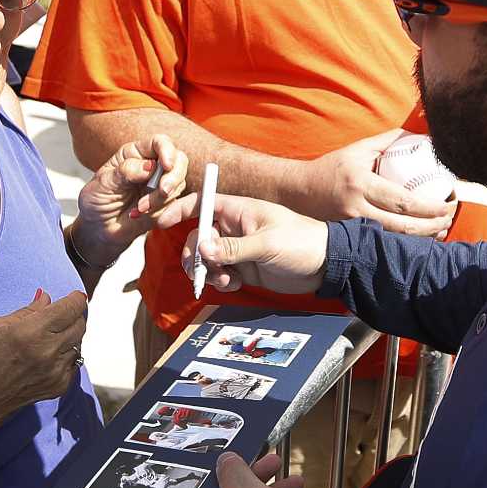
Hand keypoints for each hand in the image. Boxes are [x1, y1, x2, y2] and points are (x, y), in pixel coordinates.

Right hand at [0, 288, 87, 422]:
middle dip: (74, 314)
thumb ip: (27, 311)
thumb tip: (47, 298)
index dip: (75, 298)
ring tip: (50, 335)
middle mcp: (48, 352)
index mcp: (32, 332)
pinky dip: (66, 355)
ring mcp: (56, 372)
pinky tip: (47, 354)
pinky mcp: (58, 387)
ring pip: (78, 344)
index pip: (71, 308)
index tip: (75, 295)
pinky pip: (73, 363)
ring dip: (69, 335)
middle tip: (62, 312)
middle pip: (80, 325)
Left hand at [72, 135, 190, 268]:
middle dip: (173, 177)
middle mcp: (152, 166)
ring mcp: (161, 185)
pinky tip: (139, 215)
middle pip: (179, 161)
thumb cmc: (97, 200)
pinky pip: (176, 207)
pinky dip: (161, 213)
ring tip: (138, 208)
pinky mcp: (165, 205)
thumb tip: (149, 166)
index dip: (167, 150)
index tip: (166, 165)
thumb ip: (125, 172)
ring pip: (178, 186)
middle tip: (162, 191)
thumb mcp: (104, 183)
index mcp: (136, 153)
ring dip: (160, 200)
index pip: (160, 142)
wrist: (98, 228)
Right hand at [155, 192, 328, 294]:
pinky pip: (220, 274)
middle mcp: (234, 228)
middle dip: (195, 255)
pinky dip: (221, 281)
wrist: (325, 266)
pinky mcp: (243, 268)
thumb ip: (233, 248)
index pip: (202, 203)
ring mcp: (237, 249)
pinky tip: (235, 284)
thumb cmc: (302, 242)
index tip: (161, 222)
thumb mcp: (267, 244)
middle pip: (198, 238)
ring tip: (225, 279)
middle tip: (200, 271)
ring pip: (206, 259)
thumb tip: (202, 250)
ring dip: (208, 272)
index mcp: (238, 211)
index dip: (179, 210)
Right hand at [290, 130, 455, 235]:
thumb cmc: (330, 168)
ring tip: (440, 231)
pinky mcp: (347, 237)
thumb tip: (418, 134)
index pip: (402, 201)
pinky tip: (417, 240)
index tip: (448, 205)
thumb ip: (387, 141)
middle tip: (449, 220)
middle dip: (431, 226)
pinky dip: (401, 242)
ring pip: (393, 239)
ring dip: (421, 238)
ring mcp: (350, 226)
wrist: (296, 191)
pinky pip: (380, 242)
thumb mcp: (358, 149)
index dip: (429, 208)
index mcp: (361, 185)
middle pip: (402, 227)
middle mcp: (355, 208)